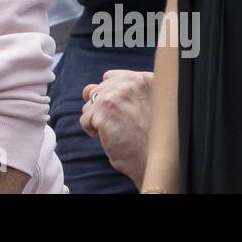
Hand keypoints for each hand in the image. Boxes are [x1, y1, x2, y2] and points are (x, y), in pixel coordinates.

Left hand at [80, 69, 152, 187]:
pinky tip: (112, 139)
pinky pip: (86, 119)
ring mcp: (116, 94)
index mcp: (145, 80)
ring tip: (120, 133)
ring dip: (99, 121)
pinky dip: (94, 132)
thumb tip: (87, 89)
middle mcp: (131, 82)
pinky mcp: (104, 109)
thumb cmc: (150, 141)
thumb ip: (119, 91)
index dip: (111, 98)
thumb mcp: (143, 107)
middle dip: (104, 110)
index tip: (124, 113)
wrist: (156, 163)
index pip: (111, 78)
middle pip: (98, 91)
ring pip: (90, 105)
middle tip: (124, 126)